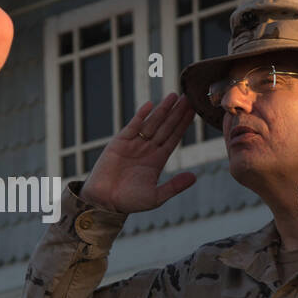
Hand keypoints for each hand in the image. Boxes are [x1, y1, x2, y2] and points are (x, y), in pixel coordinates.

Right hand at [79, 93, 196, 213]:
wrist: (103, 202)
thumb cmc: (129, 202)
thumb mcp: (156, 196)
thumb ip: (174, 186)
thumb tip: (194, 177)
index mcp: (157, 160)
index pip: (174, 138)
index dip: (184, 124)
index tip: (194, 111)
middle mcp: (147, 149)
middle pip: (166, 126)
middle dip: (177, 112)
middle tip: (189, 97)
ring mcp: (133, 144)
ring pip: (152, 123)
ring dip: (162, 110)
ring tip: (174, 96)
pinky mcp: (119, 142)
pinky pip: (132, 126)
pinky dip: (141, 115)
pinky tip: (150, 105)